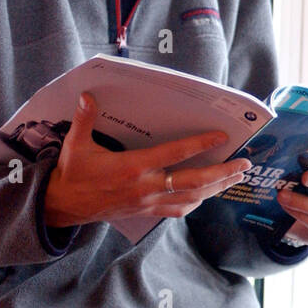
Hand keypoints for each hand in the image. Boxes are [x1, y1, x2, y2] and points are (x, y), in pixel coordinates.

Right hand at [44, 92, 251, 227]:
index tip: (221, 136)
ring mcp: (148, 203)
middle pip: (194, 182)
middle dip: (222, 173)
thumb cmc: (72, 173)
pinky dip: (196, 201)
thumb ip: (85, 119)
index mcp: (133, 168)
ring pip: (192, 197)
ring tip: (236, 177)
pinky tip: (207, 194)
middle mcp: (146, 187)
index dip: (199, 145)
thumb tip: (87, 95)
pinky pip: (178, 210)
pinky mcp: (147, 213)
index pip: (174, 154)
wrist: (62, 206)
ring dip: (217, 188)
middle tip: (244, 164)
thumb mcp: (76, 145)